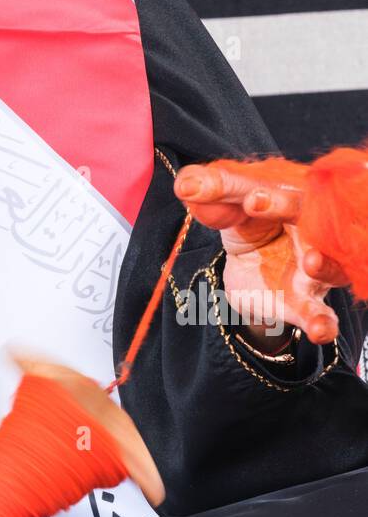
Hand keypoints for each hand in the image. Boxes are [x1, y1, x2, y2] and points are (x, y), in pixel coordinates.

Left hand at [173, 162, 346, 347]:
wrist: (250, 266)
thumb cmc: (248, 220)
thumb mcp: (227, 204)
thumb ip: (212, 192)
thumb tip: (187, 185)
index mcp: (294, 195)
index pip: (283, 186)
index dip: (266, 189)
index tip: (247, 196)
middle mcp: (312, 229)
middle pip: (310, 216)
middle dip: (286, 207)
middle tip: (255, 203)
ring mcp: (312, 268)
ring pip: (330, 267)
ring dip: (323, 265)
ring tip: (310, 261)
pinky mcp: (304, 302)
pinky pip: (321, 314)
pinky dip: (322, 323)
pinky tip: (319, 331)